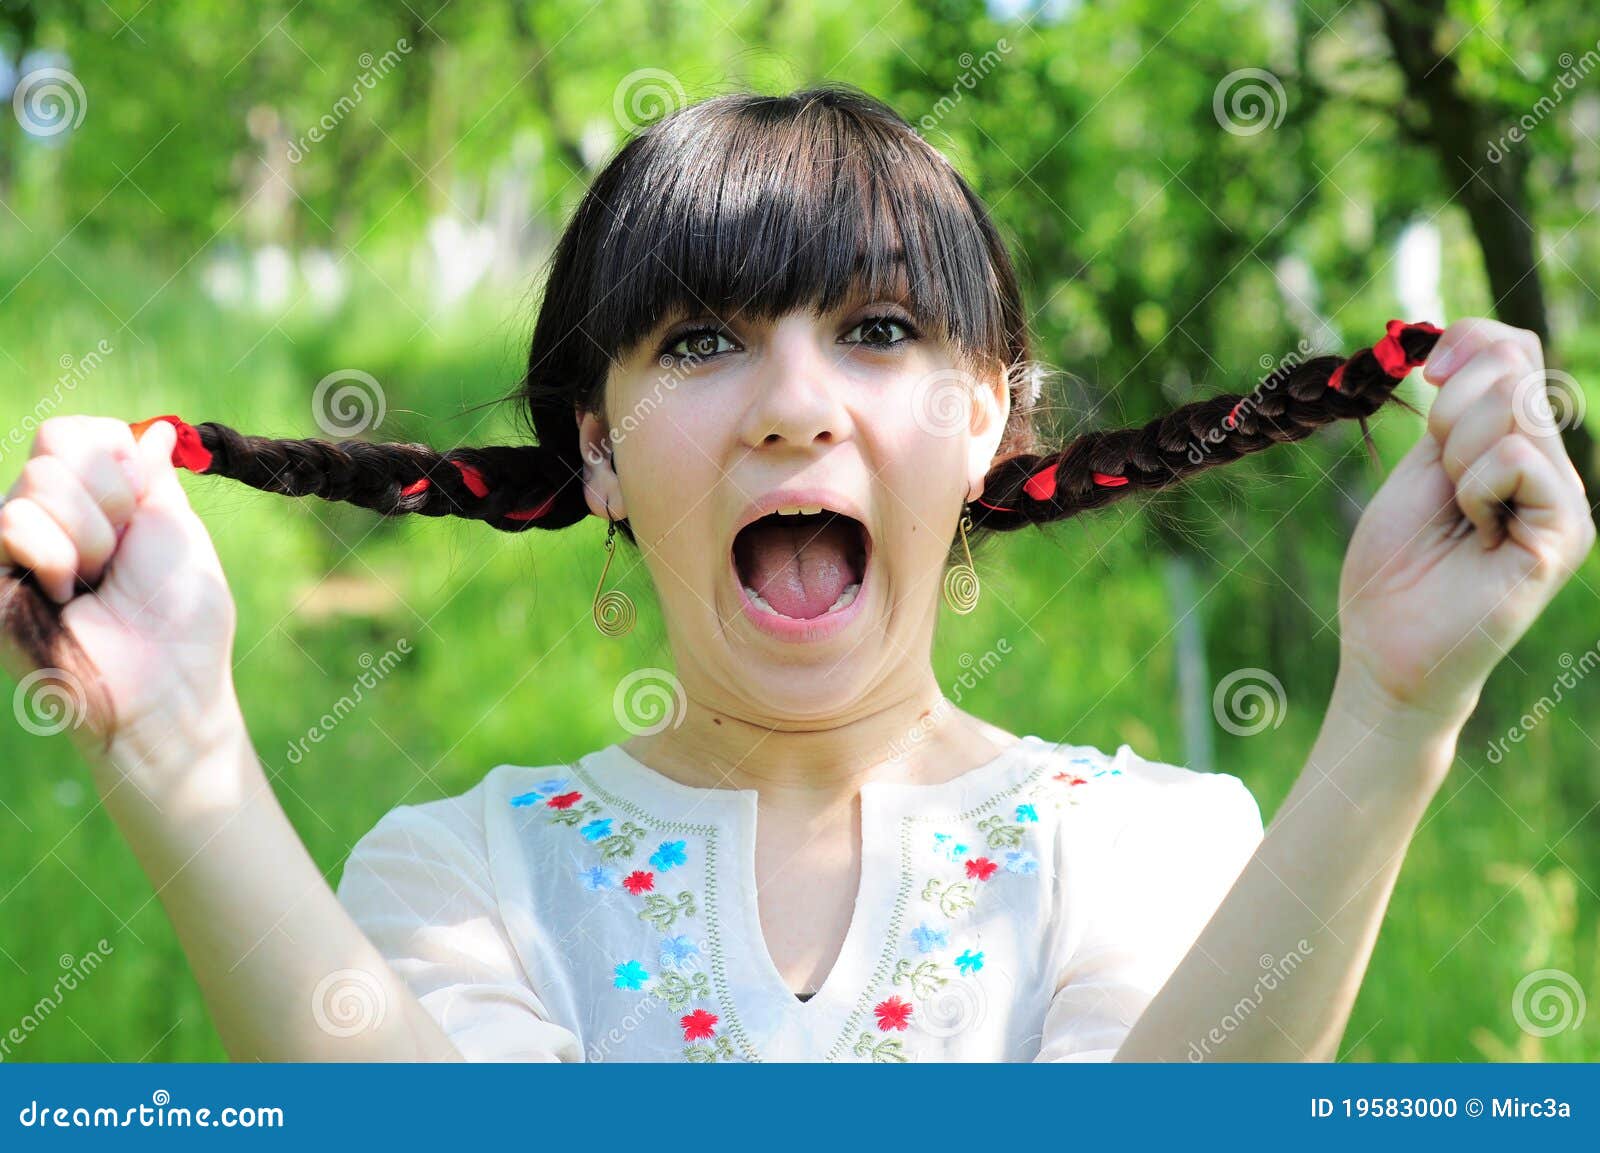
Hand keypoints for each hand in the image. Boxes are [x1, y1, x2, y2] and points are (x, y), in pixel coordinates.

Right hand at [0, 416, 240, 781]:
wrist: (165, 683)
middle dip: (109, 501)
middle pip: (56, 444)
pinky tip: (65, 595)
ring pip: (37, 481)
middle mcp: (46, 517)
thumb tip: (158, 429)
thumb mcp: (176, 532)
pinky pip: (11, 522)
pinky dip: (56, 556)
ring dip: (89, 537)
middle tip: (118, 560)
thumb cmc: (181, 617)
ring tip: (92, 585)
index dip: (115, 459)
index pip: (76, 432)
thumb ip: (153, 477)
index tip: (141, 509)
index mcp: (95, 503)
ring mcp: (12, 547)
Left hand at [1337, 318, 1594, 727]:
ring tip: (1460, 513)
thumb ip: (1455, 413)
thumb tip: (1477, 344)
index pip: (1515, 350)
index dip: (1470, 342)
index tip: (1428, 372)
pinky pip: (1517, 458)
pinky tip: (1477, 531)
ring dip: (1455, 455)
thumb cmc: (1397, 567)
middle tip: (1443, 482)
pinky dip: (1476, 485)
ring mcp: (1566, 498)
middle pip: (1514, 367)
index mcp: (1517, 446)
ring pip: (1512, 407)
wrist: (1387, 647)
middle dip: (1449, 412)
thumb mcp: (1420, 469)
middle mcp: (1553, 467)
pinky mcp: (1567, 531)